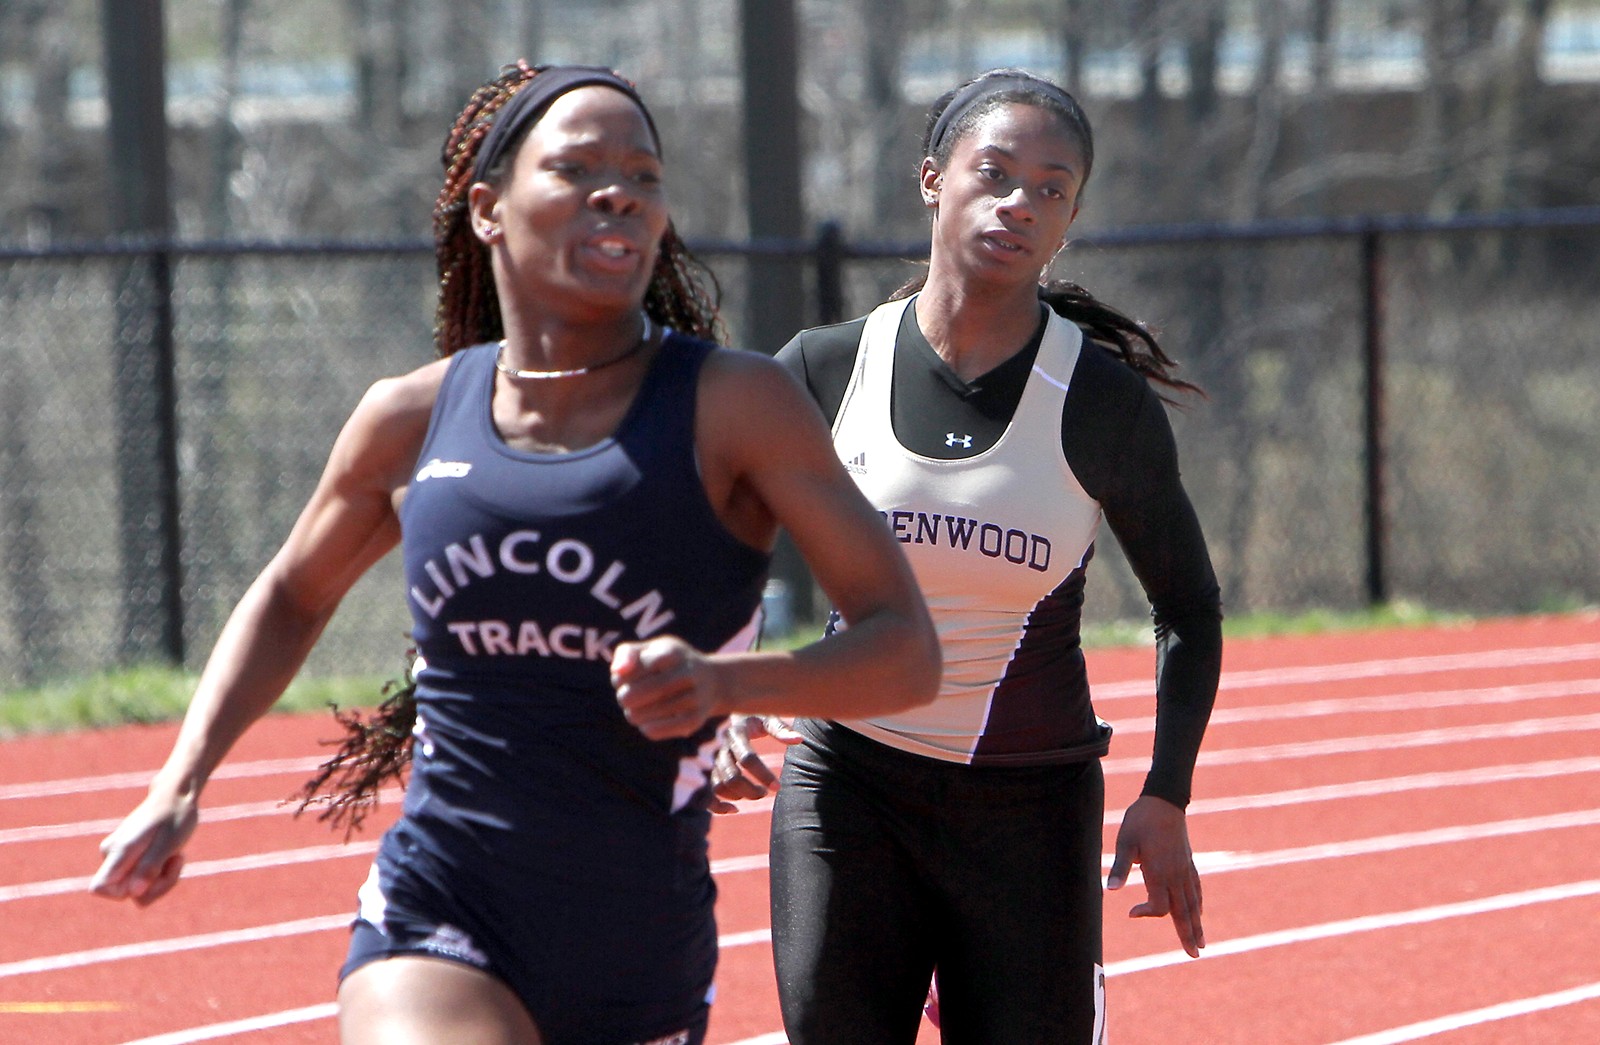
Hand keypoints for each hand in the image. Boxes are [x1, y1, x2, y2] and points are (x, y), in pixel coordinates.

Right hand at [90, 789, 198, 906]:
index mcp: (117, 851)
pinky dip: (163, 876)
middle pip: (126, 894)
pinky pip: (145, 883)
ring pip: (138, 891)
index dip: (121, 894)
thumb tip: (133, 893)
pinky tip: (174, 857)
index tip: (149, 878)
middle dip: (155, 886)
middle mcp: (113, 857)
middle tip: (176, 861)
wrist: (176, 797)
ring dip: (163, 881)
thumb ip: (150, 867)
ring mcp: (122, 860)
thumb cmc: (174, 816)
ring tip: (177, 857)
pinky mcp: (132, 861)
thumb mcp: (168, 842)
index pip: (99, 888)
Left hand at [611, 636, 726, 740]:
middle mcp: (686, 674)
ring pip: (638, 716)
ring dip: (633, 713)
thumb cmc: (670, 663)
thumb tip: (617, 670)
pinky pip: (653, 731)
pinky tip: (650, 720)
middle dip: (623, 697)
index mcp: (671, 653)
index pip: (629, 671)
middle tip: (628, 696)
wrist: (713, 682)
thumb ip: (628, 653)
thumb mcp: (651, 649)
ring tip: (639, 708)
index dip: (619, 678)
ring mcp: (692, 699)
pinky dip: (646, 726)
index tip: (624, 677)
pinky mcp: (694, 721)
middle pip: (630, 696)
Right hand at [706, 714, 802, 812]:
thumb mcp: (768, 717)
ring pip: (719, 786)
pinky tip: (735, 809)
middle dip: (751, 790)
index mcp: (736, 733)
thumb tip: (799, 740)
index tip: (778, 786)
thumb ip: (781, 729)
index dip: (763, 775)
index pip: (747, 759)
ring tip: (757, 794)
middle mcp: (721, 747)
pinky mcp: (709, 769)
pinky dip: (717, 805)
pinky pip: (708, 792)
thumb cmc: (755, 715)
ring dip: (738, 796)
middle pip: (732, 777)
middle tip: (767, 793)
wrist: (731, 709)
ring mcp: (713, 759)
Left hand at [1107, 794, 1204, 957]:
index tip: (1131, 912)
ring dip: (1197, 924)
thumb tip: (1110, 890)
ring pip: (1193, 903)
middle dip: (1188, 934)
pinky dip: (1198, 903)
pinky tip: (1199, 912)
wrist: (1164, 800)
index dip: (1147, 914)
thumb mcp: (1125, 842)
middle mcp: (1176, 875)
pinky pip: (1196, 888)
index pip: (1160, 907)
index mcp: (1160, 872)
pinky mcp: (1188, 862)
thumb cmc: (1141, 821)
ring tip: (1201, 943)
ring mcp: (1185, 869)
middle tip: (1194, 955)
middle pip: (1184, 912)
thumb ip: (1120, 867)